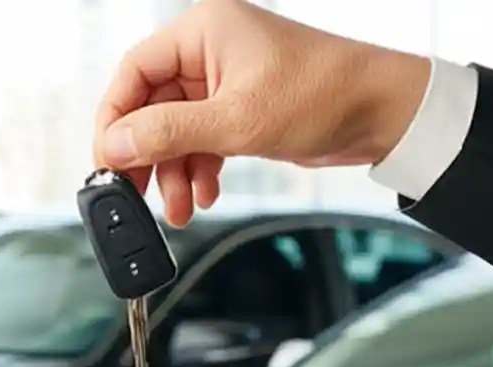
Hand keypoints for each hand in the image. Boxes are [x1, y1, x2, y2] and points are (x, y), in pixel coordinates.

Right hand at [94, 0, 430, 225]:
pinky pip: (202, 140)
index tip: (108, 161)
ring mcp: (226, 81)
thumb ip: (168, 133)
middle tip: (134, 195)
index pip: (134, 71)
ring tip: (177, 210)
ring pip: (176, 130)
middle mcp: (210, 50)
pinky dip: (199, 169)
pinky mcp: (243, 108)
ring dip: (174, 172)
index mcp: (203, 30)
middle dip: (147, 156)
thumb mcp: (236, 120)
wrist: (384, 113)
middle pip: (152, 105)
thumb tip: (116, 145)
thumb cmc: (324, 95)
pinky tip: (204, 195)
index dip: (115, 119)